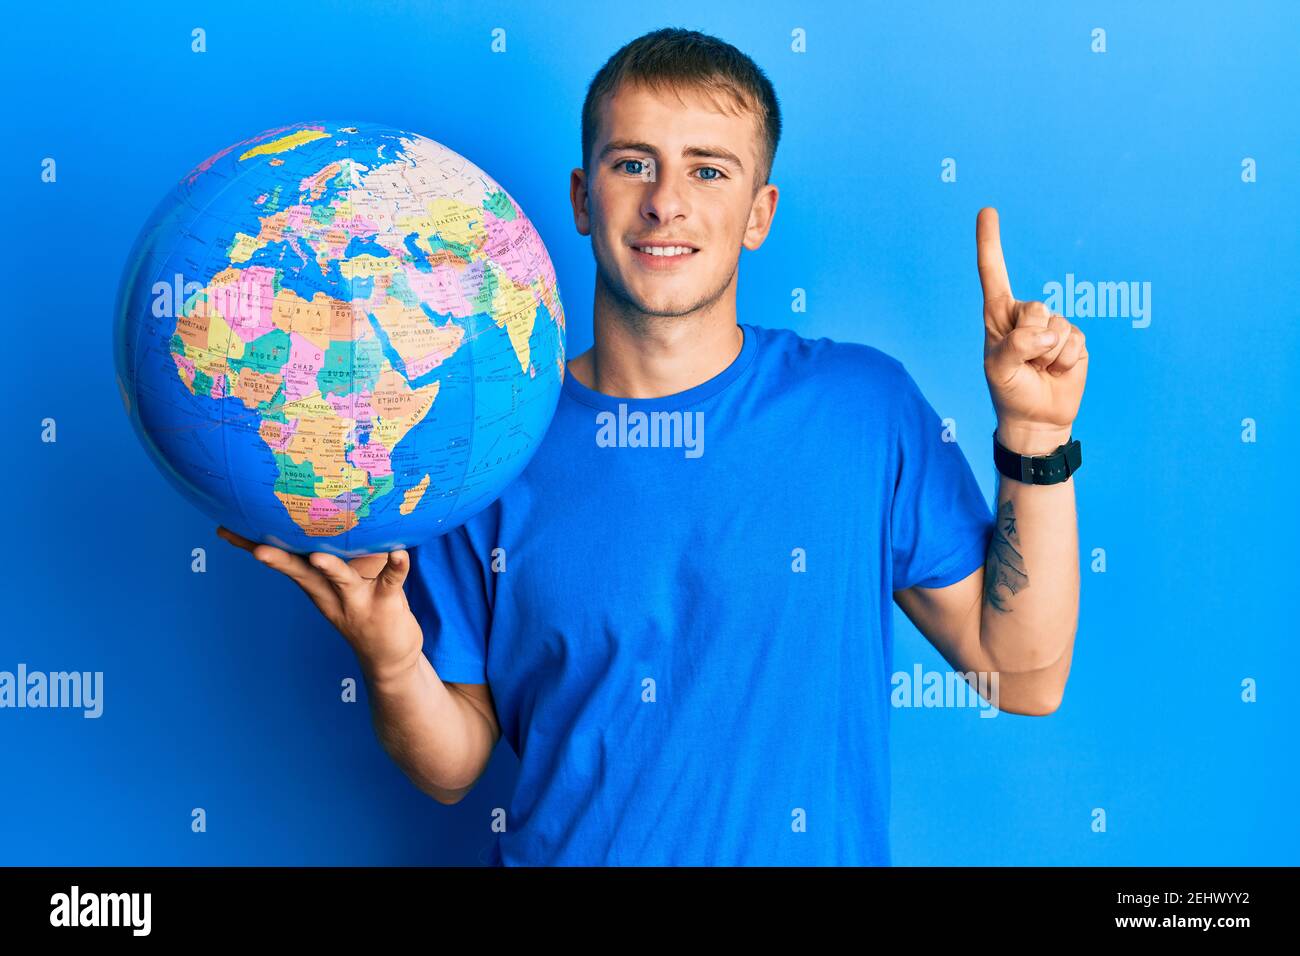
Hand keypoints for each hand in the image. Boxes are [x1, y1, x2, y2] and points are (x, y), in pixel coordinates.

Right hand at [217, 526, 423, 682]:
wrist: (390, 659)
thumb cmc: (365, 609)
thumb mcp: (340, 585)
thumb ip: (332, 555)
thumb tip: (328, 516)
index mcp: (316, 586)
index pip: (284, 562)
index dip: (255, 547)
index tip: (226, 529)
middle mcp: (331, 593)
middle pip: (302, 574)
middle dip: (280, 561)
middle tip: (257, 550)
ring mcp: (358, 599)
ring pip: (342, 580)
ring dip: (330, 569)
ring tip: (319, 557)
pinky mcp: (386, 603)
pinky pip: (392, 581)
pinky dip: (396, 566)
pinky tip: (401, 552)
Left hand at [977, 207, 1088, 454]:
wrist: (1038, 417)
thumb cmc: (1010, 391)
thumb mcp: (999, 369)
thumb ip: (1016, 346)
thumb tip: (1047, 333)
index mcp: (998, 315)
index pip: (993, 274)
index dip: (990, 242)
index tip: (988, 210)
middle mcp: (1025, 315)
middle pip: (1035, 308)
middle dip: (1031, 340)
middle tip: (1025, 363)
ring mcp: (1052, 326)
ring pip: (1057, 327)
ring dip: (1049, 355)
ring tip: (1040, 369)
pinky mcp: (1074, 339)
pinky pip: (1075, 342)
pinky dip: (1065, 361)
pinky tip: (1056, 371)